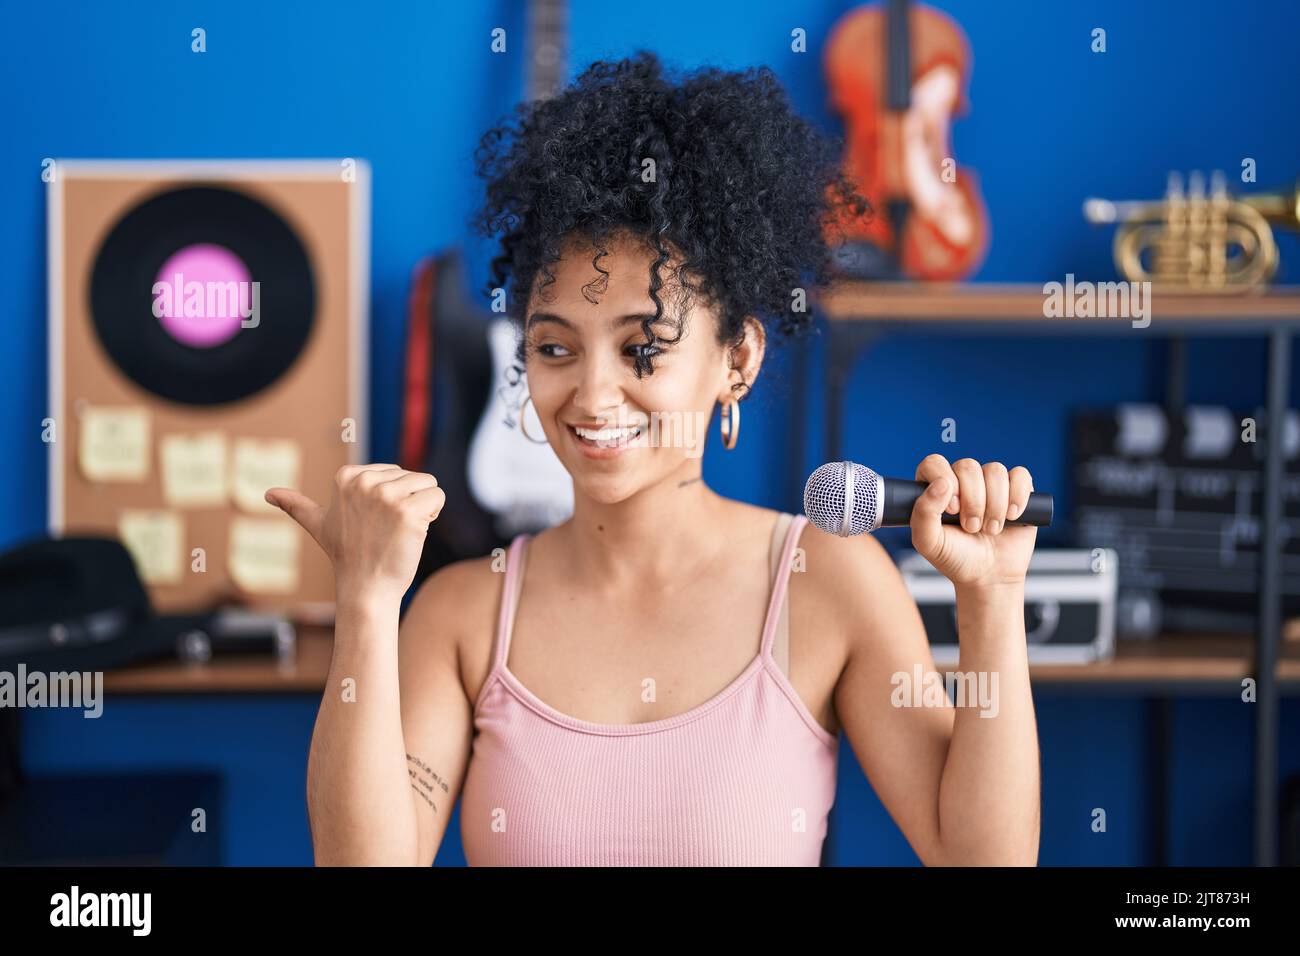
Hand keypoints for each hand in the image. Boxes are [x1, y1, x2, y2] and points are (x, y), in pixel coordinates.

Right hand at [265, 464, 445, 603]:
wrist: (366, 589)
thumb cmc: (348, 557)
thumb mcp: (318, 525)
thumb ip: (296, 506)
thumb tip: (267, 494)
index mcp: (347, 475)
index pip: (395, 471)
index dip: (393, 498)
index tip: (373, 522)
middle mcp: (365, 481)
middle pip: (414, 476)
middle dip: (409, 502)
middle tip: (387, 530)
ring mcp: (386, 495)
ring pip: (429, 484)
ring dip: (423, 509)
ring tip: (399, 531)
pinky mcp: (408, 510)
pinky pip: (438, 496)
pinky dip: (433, 515)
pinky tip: (413, 533)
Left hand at [909, 454, 1036, 589]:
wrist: (989, 576)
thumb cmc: (956, 558)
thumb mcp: (928, 542)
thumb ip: (923, 512)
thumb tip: (941, 483)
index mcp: (936, 487)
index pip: (935, 463)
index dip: (945, 481)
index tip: (952, 510)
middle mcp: (962, 480)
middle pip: (968, 466)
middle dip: (973, 501)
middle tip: (972, 528)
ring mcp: (990, 483)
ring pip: (995, 470)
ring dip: (995, 504)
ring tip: (991, 529)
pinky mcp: (1017, 489)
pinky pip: (1020, 475)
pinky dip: (1017, 496)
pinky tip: (1012, 516)